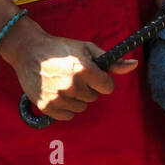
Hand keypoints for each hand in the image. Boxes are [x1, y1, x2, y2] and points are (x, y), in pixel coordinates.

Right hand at [6, 26, 135, 122]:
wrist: (29, 50)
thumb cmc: (62, 48)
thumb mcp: (88, 49)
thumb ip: (112, 61)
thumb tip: (135, 65)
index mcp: (85, 70)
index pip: (108, 88)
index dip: (102, 81)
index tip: (93, 75)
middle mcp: (72, 86)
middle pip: (94, 97)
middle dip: (88, 88)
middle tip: (74, 76)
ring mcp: (58, 98)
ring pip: (81, 108)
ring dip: (77, 98)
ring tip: (64, 83)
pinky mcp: (46, 106)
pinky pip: (67, 116)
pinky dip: (66, 108)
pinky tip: (59, 94)